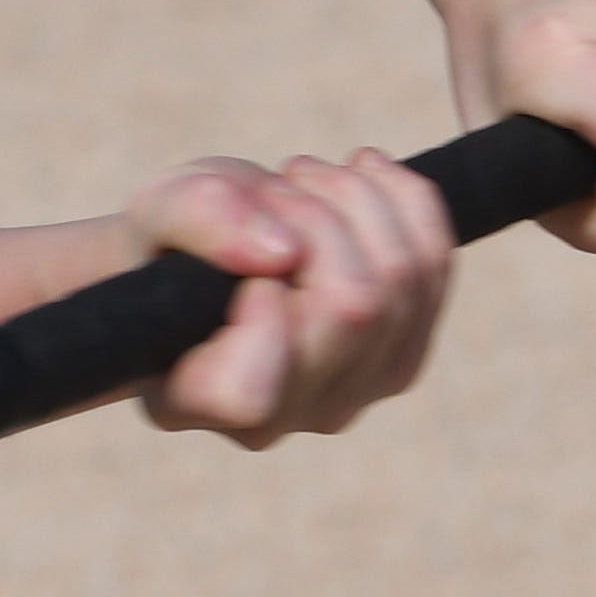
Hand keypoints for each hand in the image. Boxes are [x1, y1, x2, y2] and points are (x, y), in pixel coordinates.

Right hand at [126, 150, 456, 445]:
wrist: (209, 256)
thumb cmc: (171, 242)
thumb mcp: (160, 208)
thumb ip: (201, 218)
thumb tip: (282, 251)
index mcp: (190, 397)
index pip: (249, 389)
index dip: (262, 311)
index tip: (250, 259)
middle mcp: (274, 421)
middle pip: (351, 310)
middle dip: (317, 215)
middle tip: (275, 185)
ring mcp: (346, 400)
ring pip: (400, 282)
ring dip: (356, 199)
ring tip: (304, 178)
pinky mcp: (398, 365)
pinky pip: (435, 267)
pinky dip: (405, 201)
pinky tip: (361, 175)